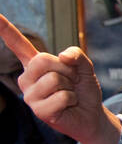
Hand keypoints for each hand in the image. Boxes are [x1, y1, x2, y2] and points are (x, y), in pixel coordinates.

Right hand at [0, 12, 119, 143]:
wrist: (91, 114)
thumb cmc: (83, 90)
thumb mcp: (84, 67)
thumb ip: (76, 54)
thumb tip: (63, 56)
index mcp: (34, 64)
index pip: (17, 43)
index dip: (5, 29)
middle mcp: (27, 78)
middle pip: (43, 60)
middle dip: (66, 70)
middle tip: (71, 81)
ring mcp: (30, 95)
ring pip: (54, 79)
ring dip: (70, 87)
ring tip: (69, 95)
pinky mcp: (38, 110)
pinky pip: (61, 97)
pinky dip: (71, 100)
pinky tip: (67, 105)